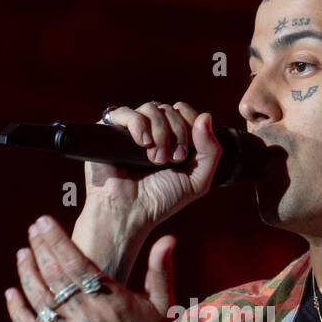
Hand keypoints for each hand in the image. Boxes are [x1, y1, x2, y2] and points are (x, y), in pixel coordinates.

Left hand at [6, 214, 180, 321]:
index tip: (44, 222)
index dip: (57, 241)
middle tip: (33, 229)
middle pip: (54, 276)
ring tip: (22, 253)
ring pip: (40, 299)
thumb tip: (169, 237)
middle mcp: (88, 318)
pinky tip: (11, 292)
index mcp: (112, 301)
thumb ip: (160, 269)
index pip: (76, 263)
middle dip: (40, 249)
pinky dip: (17, 312)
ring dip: (27, 273)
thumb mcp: (163, 303)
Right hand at [85, 101, 222, 231]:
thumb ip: (211, 151)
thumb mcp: (197, 181)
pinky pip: (125, 112)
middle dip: (176, 133)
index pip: (184, 112)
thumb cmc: (160, 200)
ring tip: (155, 159)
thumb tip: (206, 116)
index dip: (190, 123)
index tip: (185, 152)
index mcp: (172, 138)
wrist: (129, 213)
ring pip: (151, 108)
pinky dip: (138, 124)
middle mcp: (152, 131)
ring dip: (160, 132)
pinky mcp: (110, 131)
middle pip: (169, 110)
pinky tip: (142, 143)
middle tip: (172, 159)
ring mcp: (131, 130)